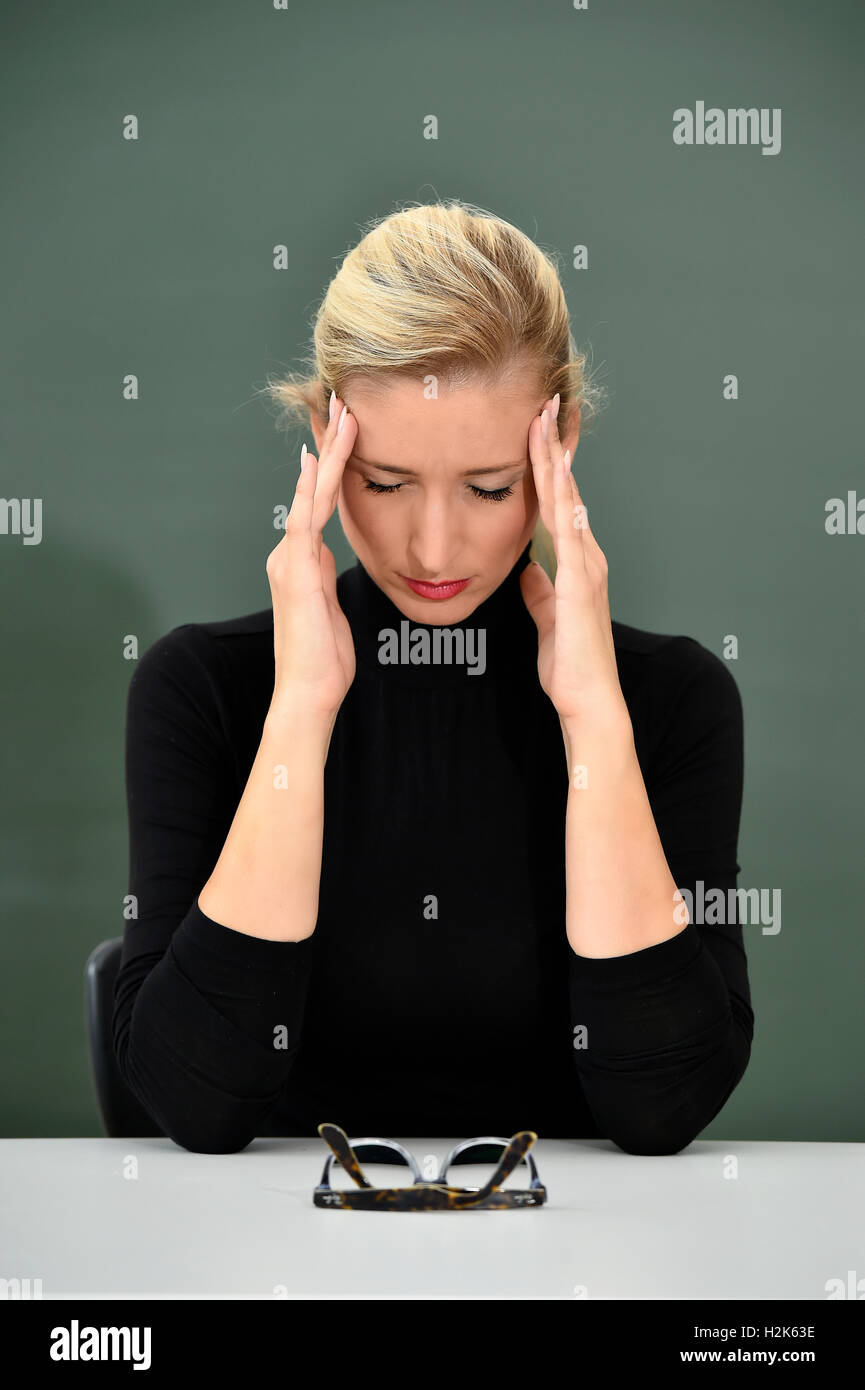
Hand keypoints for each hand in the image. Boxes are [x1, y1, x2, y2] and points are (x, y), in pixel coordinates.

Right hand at [266, 395, 358, 717]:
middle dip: (331, 446)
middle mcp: (290, 555)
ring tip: (344, 413)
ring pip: (313, 493)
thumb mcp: (331, 612)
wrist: (306, 694)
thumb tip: (327, 553)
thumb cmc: (323, 664)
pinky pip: (306, 517)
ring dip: (329, 453)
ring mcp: (290, 559)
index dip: (333, 468)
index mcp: (301, 564)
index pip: (321, 504)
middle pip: (315, 488)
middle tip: (344, 403)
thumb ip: (325, 579)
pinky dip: (314, 485)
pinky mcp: (295, 569)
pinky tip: (320, 458)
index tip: (347, 434)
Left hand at [520, 395, 626, 725]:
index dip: (548, 466)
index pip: (559, 503)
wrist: (588, 700)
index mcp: (576, 563)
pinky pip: (566, 529)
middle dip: (553, 446)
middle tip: (543, 402)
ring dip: (555, 458)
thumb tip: (526, 571)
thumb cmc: (570, 666)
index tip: (535, 431)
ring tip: (543, 418)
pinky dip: (558, 497)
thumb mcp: (548, 619)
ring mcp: (586, 565)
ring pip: (568, 499)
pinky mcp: (579, 581)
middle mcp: (586, 556)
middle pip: (566, 489)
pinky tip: (550, 472)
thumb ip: (539, 592)